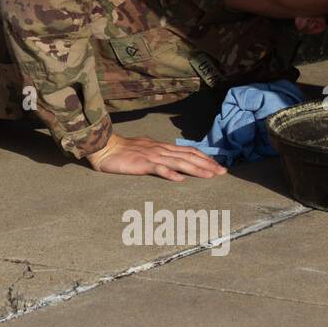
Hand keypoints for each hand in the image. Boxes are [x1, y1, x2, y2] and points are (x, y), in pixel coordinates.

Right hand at [85, 133, 226, 181]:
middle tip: (223, 172)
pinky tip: (180, 179)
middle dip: (207, 164)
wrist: (104, 147)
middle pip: (188, 156)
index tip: (217, 165)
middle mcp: (160, 150)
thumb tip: (174, 166)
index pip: (188, 151)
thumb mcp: (145, 150)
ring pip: (179, 162)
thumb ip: (159, 156)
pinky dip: (170, 173)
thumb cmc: (122, 151)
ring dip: (196, 168)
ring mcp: (152, 156)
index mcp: (162, 147)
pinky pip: (158, 168)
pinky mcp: (142, 164)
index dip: (204, 157)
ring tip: (210, 175)